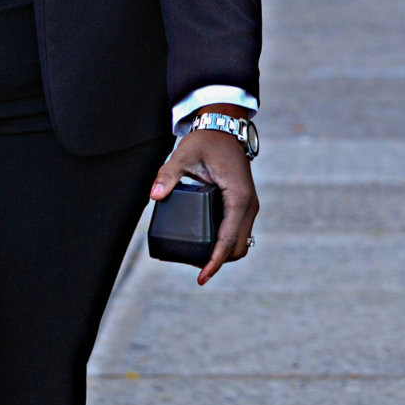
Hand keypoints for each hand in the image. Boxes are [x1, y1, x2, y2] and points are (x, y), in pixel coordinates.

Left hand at [150, 110, 259, 285]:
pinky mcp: (244, 204)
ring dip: (225, 254)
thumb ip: (168, 174)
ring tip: (200, 260)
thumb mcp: (184, 154)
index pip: (229, 238)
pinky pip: (240, 231)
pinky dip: (227, 243)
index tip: (202, 277)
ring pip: (242, 242)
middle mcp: (248, 204)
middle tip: (195, 270)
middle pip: (239, 247)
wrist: (225, 128)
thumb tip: (155, 194)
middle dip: (219, 262)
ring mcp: (249, 205)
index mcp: (238, 197)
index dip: (215, 261)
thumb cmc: (207, 141)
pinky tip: (210, 245)